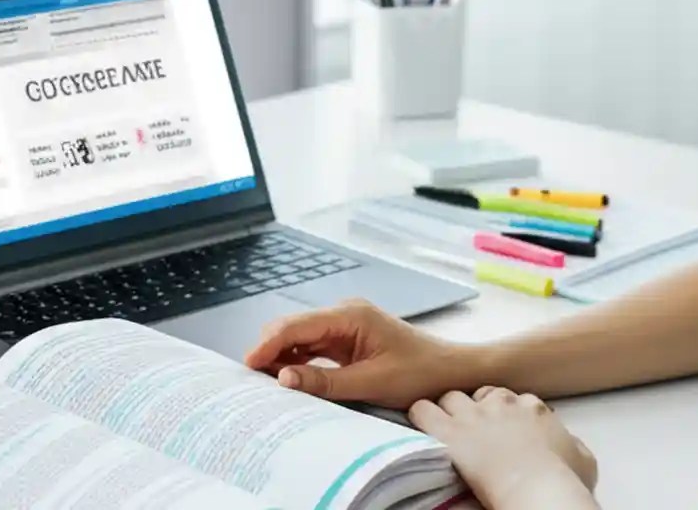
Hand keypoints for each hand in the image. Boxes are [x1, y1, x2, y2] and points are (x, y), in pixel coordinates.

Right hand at [244, 299, 481, 408]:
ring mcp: (344, 326)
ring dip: (281, 358)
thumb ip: (325, 382)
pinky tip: (287, 380)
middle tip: (250, 378)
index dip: (268, 344)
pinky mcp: (345, 341)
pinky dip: (297, 362)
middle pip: (292, 328)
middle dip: (269, 349)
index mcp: (350, 315)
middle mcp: (343, 314)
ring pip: (299, 338)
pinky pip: (312, 348)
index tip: (247, 365)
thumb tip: (283, 380)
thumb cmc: (419, 372)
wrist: (450, 370)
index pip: (297, 325)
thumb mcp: (371, 382)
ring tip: (263, 382)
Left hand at [410, 387, 598, 509]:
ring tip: (444, 427)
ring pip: (451, 397)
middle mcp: (502, 404)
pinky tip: (420, 427)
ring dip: (447, 410)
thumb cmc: (562, 480)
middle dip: (475, 408)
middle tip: (472, 428)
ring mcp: (474, 415)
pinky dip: (420, 416)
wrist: (538, 488)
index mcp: (533, 409)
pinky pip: (422, 410)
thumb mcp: (584, 459)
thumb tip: (573, 446)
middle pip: (480, 394)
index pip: (513, 399)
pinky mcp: (449, 432)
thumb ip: (575, 445)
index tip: (501, 428)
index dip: (504, 413)